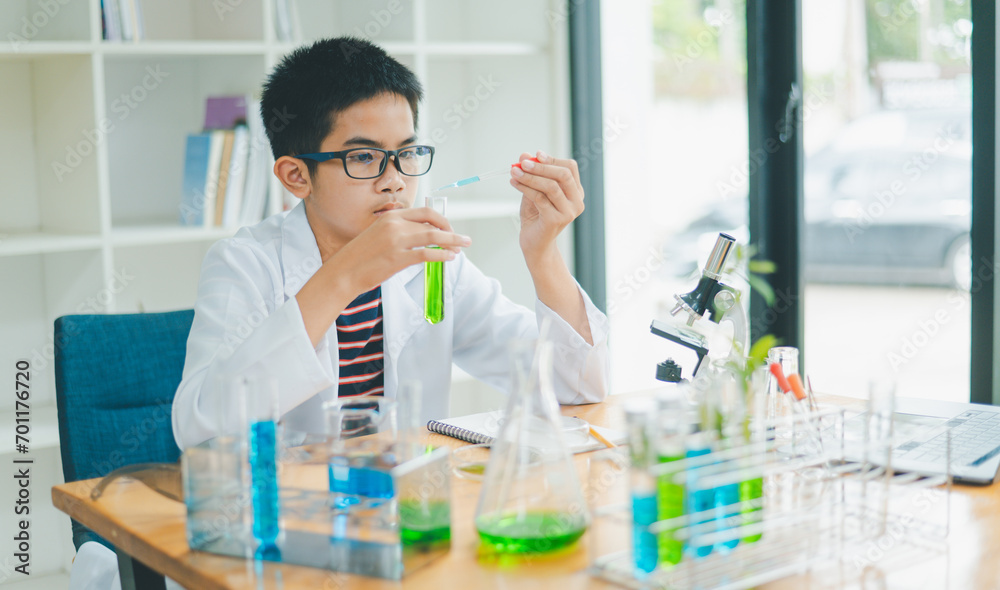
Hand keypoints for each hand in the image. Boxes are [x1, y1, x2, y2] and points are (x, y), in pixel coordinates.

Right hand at [330, 207, 471, 294]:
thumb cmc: (361, 257)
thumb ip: (399, 232)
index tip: (449, 228)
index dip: (441, 219)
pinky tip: (449, 258)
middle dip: (451, 230)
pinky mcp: (397, 258)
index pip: (424, 212)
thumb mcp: (379, 235)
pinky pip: (426, 254)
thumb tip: (423, 237)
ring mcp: (396, 241)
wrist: (343, 272)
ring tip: (461, 248)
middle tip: (463, 239)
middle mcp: (394, 225)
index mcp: (391, 216)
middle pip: (432, 223)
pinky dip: (441, 255)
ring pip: (433, 237)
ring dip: (451, 242)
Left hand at [509, 151, 584, 260]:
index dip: (553, 160)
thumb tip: (524, 155)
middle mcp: (577, 202)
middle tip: (522, 163)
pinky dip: (525, 188)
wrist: (534, 244)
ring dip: (530, 177)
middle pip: (563, 175)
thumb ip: (532, 174)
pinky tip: (514, 183)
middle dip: (541, 167)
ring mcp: (569, 212)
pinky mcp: (556, 220)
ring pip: (551, 186)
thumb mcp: (534, 190)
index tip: (536, 155)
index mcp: (576, 192)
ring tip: (514, 172)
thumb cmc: (536, 216)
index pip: (570, 168)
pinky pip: (540, 198)